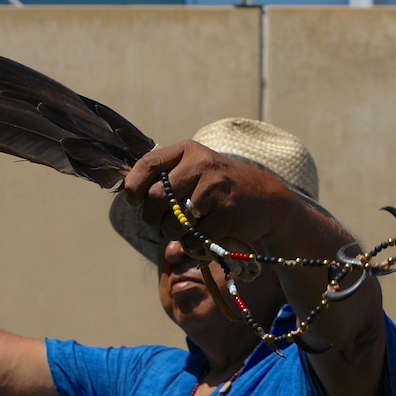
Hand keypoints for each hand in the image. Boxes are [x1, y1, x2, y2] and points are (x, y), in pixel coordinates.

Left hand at [119, 141, 306, 258]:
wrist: (268, 200)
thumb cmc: (222, 188)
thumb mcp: (198, 169)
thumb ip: (168, 175)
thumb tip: (127, 193)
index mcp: (189, 150)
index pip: (147, 164)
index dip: (134, 187)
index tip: (136, 201)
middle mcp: (202, 164)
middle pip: (155, 197)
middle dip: (153, 217)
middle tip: (164, 223)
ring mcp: (215, 188)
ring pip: (172, 222)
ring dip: (175, 234)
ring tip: (189, 229)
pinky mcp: (227, 213)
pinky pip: (193, 238)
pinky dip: (194, 245)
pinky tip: (206, 236)